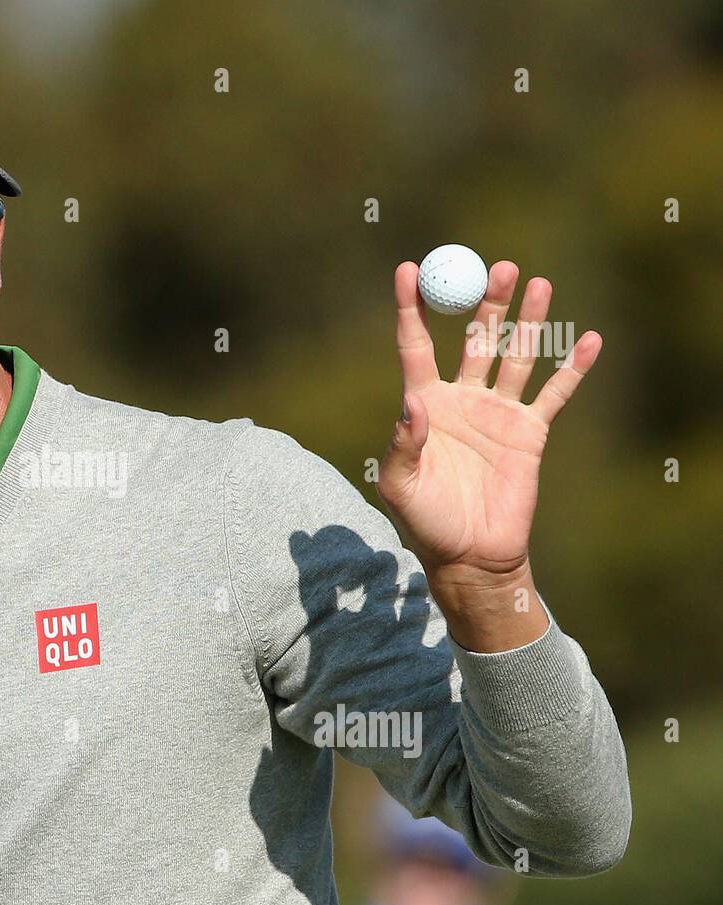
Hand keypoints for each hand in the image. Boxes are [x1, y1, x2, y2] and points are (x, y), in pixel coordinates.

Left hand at [377, 260, 602, 581]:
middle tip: (498, 267)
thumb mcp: (399, 486)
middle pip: (475, 338)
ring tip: (538, 281)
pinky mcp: (530, 433)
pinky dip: (572, 368)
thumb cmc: (425, 522)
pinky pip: (554, 394)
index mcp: (425, 404)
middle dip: (486, 303)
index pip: (416, 345)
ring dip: (528, 320)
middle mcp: (462, 399)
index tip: (407, 269)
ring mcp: (498, 413)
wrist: (470, 554)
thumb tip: (412, 403)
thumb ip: (402, 443)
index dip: (410, 308)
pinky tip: (587, 340)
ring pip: (516, 355)